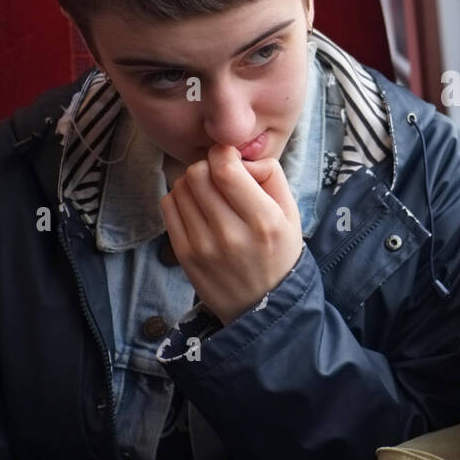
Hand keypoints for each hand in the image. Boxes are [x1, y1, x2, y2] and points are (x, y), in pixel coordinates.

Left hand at [159, 144, 304, 325]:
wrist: (262, 307)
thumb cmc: (279, 253)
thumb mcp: (291, 214)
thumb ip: (271, 176)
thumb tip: (237, 155)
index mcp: (264, 221)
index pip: (226, 169)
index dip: (223, 153)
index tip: (229, 157)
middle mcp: (231, 234)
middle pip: (198, 173)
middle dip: (208, 166)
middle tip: (220, 176)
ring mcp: (203, 246)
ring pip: (181, 187)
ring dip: (194, 182)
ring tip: (210, 194)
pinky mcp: (184, 254)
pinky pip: (169, 206)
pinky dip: (180, 198)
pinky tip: (197, 208)